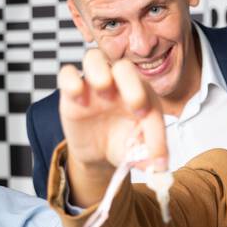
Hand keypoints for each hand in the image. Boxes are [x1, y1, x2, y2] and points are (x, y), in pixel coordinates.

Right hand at [57, 48, 168, 174]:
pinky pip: (66, 73)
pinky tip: (78, 98)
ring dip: (99, 71)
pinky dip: (70, 80)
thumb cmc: (123, 145)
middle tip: (135, 106)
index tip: (149, 130)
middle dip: (131, 84)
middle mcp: (119, 85)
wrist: (98, 154)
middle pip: (124, 67)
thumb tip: (159, 168)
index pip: (149, 97)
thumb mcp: (138, 154)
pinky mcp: (71, 93)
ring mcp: (94, 86)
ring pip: (93, 58)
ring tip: (103, 90)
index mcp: (142, 95)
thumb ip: (150, 157)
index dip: (151, 113)